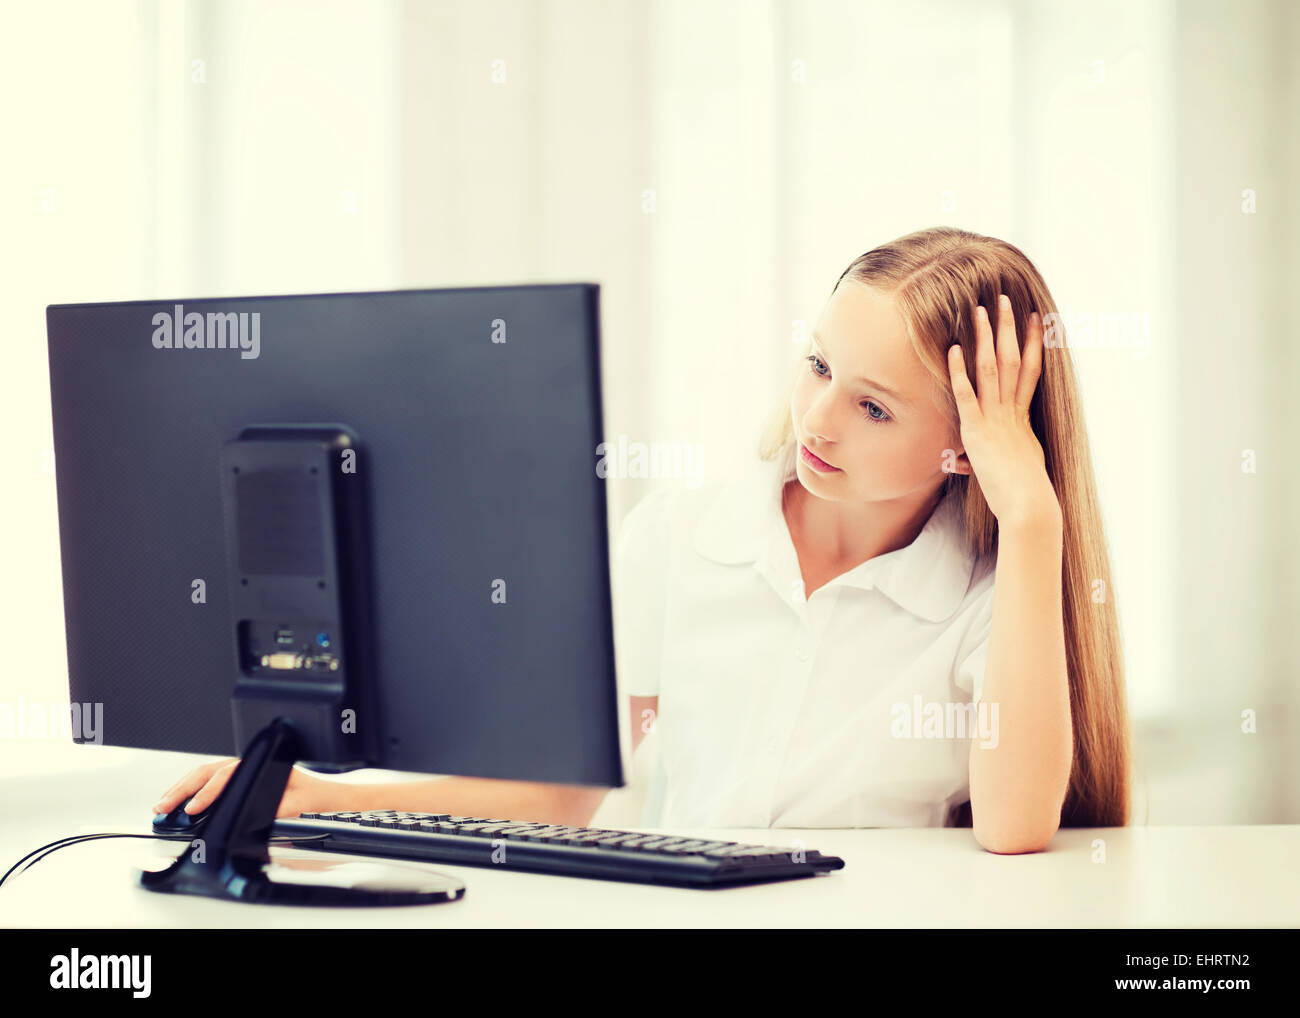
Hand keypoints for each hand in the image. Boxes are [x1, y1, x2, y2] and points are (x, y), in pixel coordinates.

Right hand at [153, 757, 345, 818]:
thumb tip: (253, 813)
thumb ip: (277, 807)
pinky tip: (180, 799)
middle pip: (208, 771)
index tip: (191, 808)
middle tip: (163, 806)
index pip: (226, 776)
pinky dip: (191, 788)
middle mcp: (250, 763)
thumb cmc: (312, 794)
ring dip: (182, 787)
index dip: (207, 793)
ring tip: (162, 803)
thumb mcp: (297, 803)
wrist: (325, 791)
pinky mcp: (239, 777)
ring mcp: (243, 767)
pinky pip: (210, 779)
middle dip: (182, 789)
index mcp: (262, 764)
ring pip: (205, 773)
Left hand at [947, 293, 1060, 529]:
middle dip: (1007, 327)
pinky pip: (967, 394)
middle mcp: (1011, 412)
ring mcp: (996, 418)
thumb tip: (955, 461)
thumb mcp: (999, 471)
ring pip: (991, 369)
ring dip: (985, 337)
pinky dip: (959, 371)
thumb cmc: (1019, 495)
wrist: (1029, 506)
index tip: (1035, 320)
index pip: (1029, 371)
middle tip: (1003, 299)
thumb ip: (975, 459)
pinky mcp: (978, 430)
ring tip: (979, 309)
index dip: (1032, 343)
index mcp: (1022, 418)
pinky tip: (953, 349)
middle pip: (1011, 359)